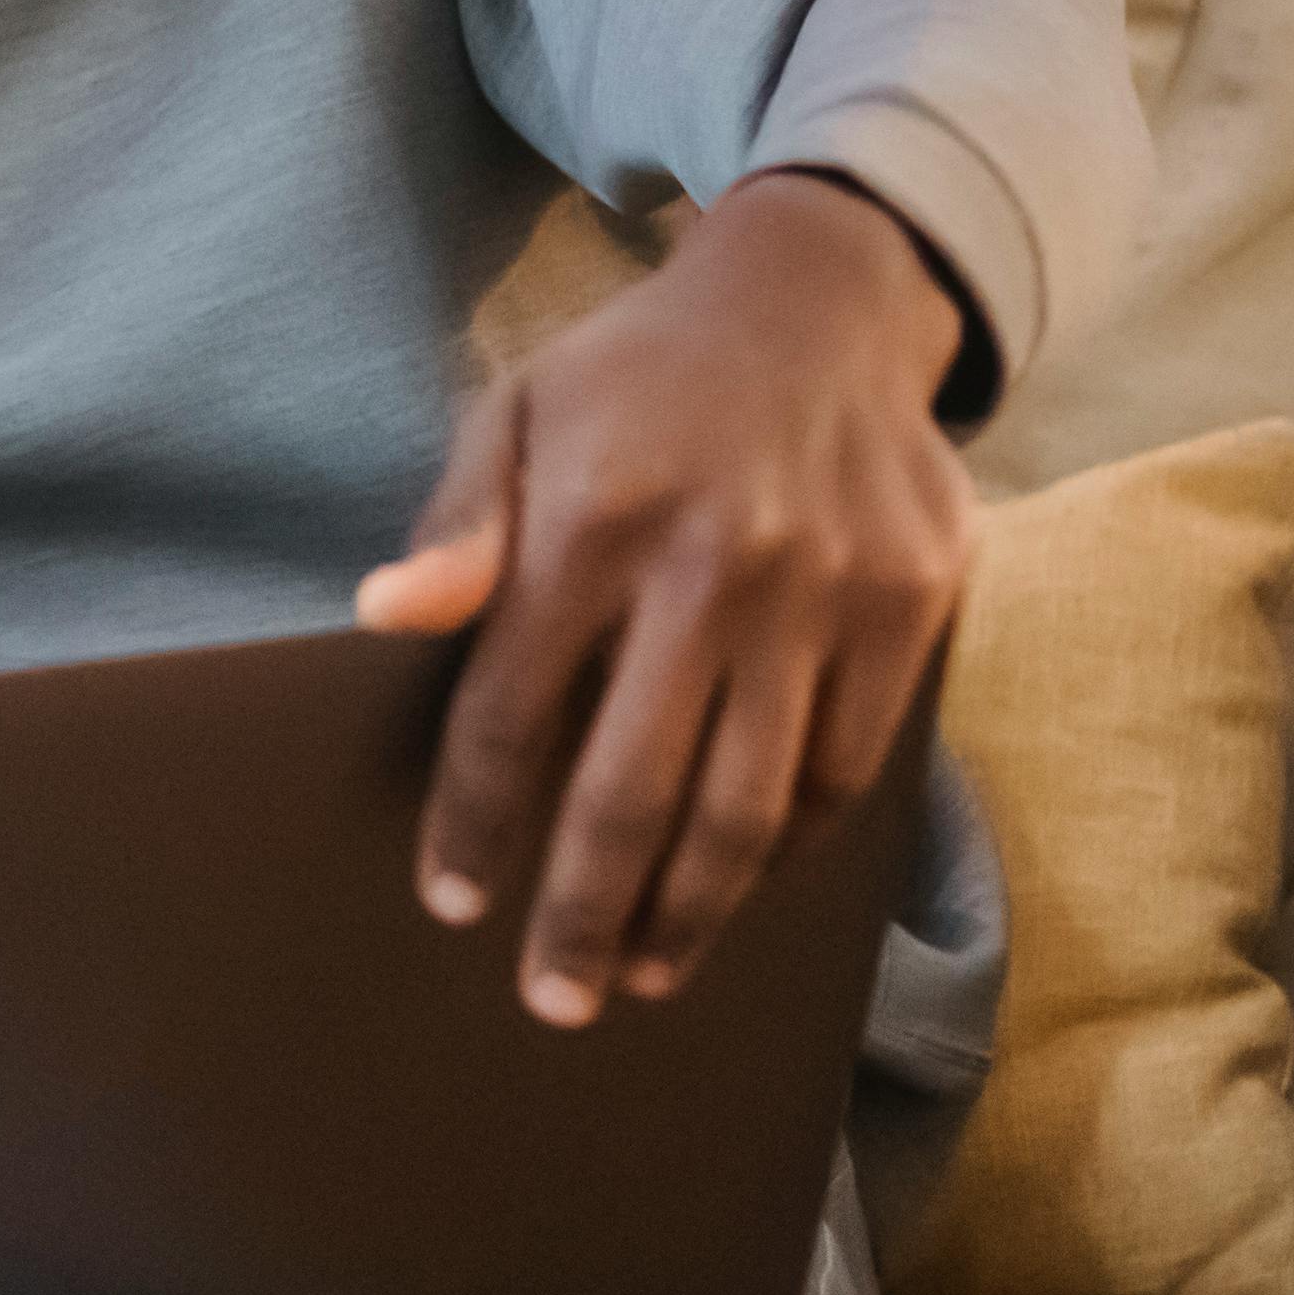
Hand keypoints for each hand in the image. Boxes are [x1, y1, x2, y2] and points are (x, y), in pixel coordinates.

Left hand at [353, 171, 975, 1026]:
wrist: (822, 294)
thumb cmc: (641, 374)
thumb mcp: (522, 408)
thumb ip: (461, 523)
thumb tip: (382, 619)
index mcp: (594, 520)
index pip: (508, 714)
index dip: (473, 822)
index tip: (452, 903)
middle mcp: (713, 564)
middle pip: (634, 792)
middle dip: (584, 916)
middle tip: (554, 1000)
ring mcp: (825, 590)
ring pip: (753, 805)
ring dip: (693, 910)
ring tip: (647, 972)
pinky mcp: (911, 604)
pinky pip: (848, 767)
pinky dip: (793, 842)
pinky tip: (744, 879)